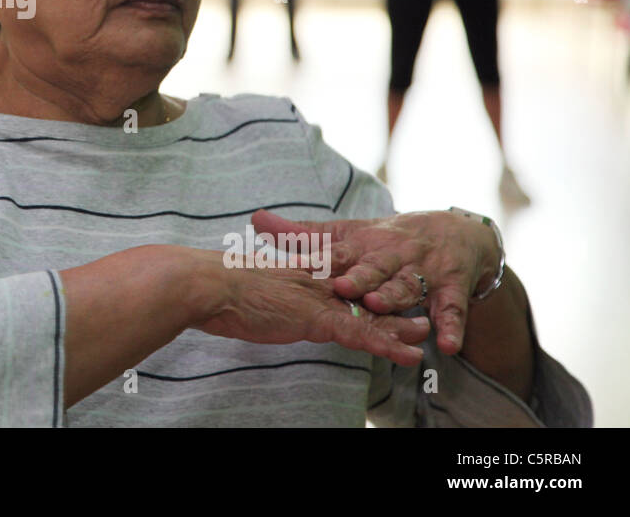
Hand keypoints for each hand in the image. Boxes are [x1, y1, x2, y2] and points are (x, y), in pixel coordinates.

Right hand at [191, 254, 428, 366]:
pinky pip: (359, 335)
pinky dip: (386, 347)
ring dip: (397, 326)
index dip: (358, 286)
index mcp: (297, 271)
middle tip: (415, 313)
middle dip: (388, 305)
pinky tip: (409, 357)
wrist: (204, 286)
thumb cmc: (212, 287)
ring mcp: (316, 298)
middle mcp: (312, 280)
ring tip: (425, 335)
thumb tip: (247, 296)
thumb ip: (253, 289)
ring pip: (367, 314)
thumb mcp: (240, 285)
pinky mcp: (315, 318)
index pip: (336, 278)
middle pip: (360, 293)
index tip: (376, 291)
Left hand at [251, 209, 499, 354]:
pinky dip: (452, 328)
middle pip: (373, 267)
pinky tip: (447, 345)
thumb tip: (255, 218)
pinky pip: (453, 311)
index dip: (322, 259)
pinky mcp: (451, 290)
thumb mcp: (347, 234)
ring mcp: (423, 272)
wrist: (454, 233)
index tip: (303, 266)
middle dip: (359, 277)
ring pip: (407, 287)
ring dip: (396, 297)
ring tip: (381, 306)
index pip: (340, 252)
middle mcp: (393, 255)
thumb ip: (302, 234)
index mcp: (365, 243)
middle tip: (341, 286)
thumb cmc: (387, 239)